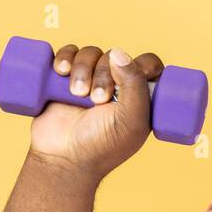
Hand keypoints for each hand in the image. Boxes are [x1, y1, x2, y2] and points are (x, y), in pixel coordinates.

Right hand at [28, 43, 164, 181]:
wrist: (62, 158)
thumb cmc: (102, 146)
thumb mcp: (131, 121)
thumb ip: (135, 85)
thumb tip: (119, 53)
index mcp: (139, 98)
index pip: (149, 65)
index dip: (143, 65)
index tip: (133, 76)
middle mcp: (116, 87)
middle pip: (115, 56)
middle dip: (104, 74)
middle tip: (97, 100)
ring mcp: (90, 81)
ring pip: (91, 53)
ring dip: (82, 68)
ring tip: (77, 94)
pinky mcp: (65, 79)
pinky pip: (68, 53)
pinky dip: (65, 57)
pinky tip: (62, 71)